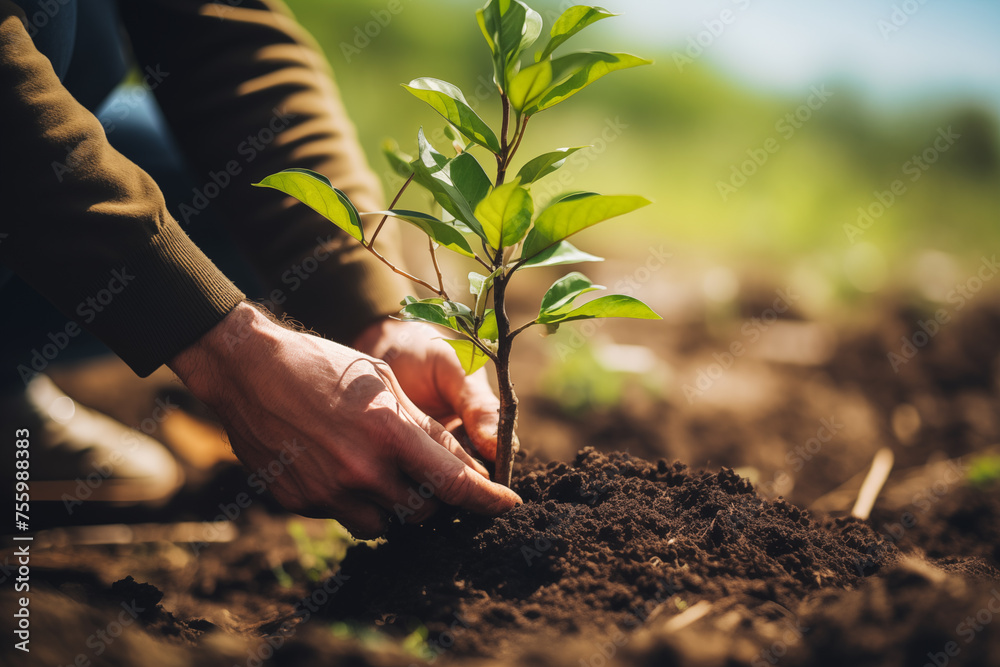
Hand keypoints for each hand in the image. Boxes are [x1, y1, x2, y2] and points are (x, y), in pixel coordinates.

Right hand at [169, 303, 520, 537]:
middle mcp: (363, 470)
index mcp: (390, 432)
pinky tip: (342, 469)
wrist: (249, 371)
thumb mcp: (383, 382)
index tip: (508, 505)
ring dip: (396, 505)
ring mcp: (330, 492)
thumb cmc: (324, 366)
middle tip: (427, 473)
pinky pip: (347, 518)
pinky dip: (357, 503)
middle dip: (435, 497)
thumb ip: (424, 427)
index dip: (488, 500)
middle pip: (425, 511)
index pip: (456, 483)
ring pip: (387, 524)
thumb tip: (465, 465)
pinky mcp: (303, 504)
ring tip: (381, 470)